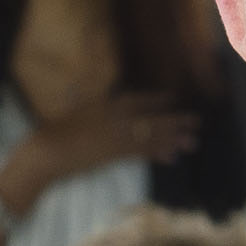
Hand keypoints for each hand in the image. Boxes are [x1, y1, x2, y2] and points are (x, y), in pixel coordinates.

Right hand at [21, 93, 199, 189]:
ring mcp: (118, 135)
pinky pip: (142, 152)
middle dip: (175, 120)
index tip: (173, 99)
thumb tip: (71, 88)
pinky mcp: (116, 153)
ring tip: (193, 141)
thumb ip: (76, 98)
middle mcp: (117, 116)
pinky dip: (158, 153)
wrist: (49, 150)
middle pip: (152, 118)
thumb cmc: (55, 129)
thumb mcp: (68, 109)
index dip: (157, 100)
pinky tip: (173, 157)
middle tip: (196, 121)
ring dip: (173, 138)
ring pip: (151, 135)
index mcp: (106, 103)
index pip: (138, 100)